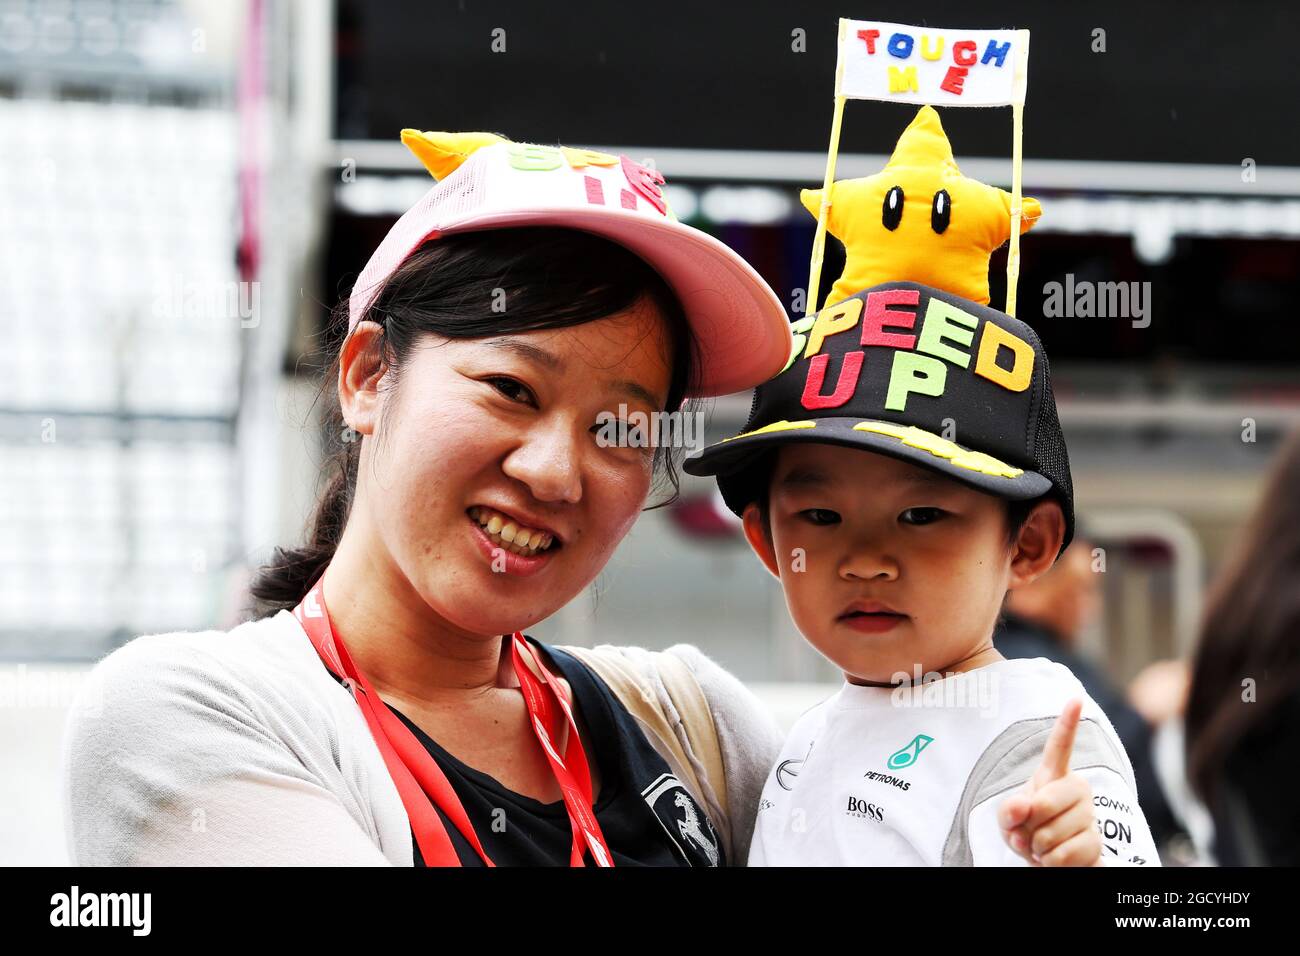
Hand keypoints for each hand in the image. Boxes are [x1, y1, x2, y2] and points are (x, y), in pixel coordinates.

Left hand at [997, 698, 1103, 865]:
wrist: (1046, 861)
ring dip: (1037, 847)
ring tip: (1041, 846)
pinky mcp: (1096, 843)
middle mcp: (1078, 790)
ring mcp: (1089, 816)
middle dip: (1027, 824)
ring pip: (1052, 833)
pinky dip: (1049, 861)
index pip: (1060, 747)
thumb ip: (1009, 810)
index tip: (1075, 698)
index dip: (1067, 724)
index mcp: (1054, 776)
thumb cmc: (1026, 832)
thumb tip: (1021, 809)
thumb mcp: (1008, 819)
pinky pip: (1064, 854)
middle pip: (1044, 804)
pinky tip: (1053, 859)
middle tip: (1029, 832)